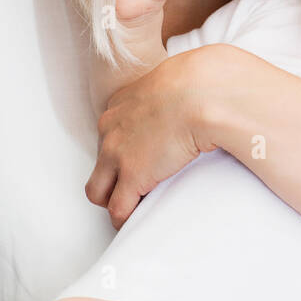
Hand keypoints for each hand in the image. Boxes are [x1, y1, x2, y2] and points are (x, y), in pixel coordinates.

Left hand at [85, 48, 219, 228]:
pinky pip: (118, 208)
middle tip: (134, 183)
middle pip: (99, 161)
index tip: (140, 156)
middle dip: (113, 175)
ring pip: (98, 190)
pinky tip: (135, 221)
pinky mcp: (134, 177)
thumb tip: (198, 87)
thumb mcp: (178, 78)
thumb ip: (176, 88)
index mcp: (121, 104)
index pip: (110, 133)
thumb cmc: (202, 82)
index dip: (124, 149)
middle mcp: (111, 129)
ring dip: (113, 200)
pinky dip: (125, 218)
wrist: (202, 93)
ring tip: (131, 208)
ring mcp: (118, 155)